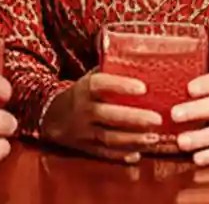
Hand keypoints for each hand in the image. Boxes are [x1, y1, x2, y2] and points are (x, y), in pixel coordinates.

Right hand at [40, 70, 162, 162]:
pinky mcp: (85, 147)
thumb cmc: (80, 94)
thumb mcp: (89, 78)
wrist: (51, 116)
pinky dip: (120, 156)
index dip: (121, 85)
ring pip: (108, 137)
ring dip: (132, 139)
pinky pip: (103, 153)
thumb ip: (109, 70)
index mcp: (85, 89)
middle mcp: (83, 109)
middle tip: (158, 119)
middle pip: (108, 114)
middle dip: (134, 118)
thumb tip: (132, 52)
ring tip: (154, 138)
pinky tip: (137, 155)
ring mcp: (83, 130)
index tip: (143, 87)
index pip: (101, 84)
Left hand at [169, 73, 208, 165]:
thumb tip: (143, 88)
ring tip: (181, 142)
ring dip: (202, 136)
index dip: (206, 84)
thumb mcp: (187, 104)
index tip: (188, 89)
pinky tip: (197, 159)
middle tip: (174, 115)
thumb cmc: (196, 118)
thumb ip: (172, 96)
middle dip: (198, 109)